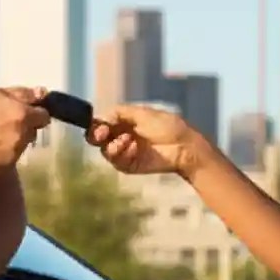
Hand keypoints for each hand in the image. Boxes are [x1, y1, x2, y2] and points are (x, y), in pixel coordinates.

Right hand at [0, 87, 50, 176]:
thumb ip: (22, 94)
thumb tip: (43, 92)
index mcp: (23, 115)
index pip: (44, 117)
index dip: (34, 114)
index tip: (22, 114)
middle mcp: (23, 136)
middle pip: (32, 132)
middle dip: (23, 128)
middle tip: (2, 125)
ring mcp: (15, 154)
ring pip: (22, 146)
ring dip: (13, 142)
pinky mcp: (5, 168)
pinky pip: (11, 159)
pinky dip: (3, 155)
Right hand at [86, 103, 204, 175]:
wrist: (183, 146)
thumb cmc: (167, 126)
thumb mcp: (143, 113)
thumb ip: (120, 113)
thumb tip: (102, 116)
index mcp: (123, 122)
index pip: (100, 124)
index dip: (96, 124)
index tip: (101, 124)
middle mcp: (121, 136)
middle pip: (97, 139)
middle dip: (97, 136)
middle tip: (104, 134)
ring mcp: (125, 152)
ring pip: (105, 151)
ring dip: (113, 145)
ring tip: (128, 140)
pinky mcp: (130, 166)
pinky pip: (117, 162)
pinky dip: (123, 154)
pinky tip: (133, 148)